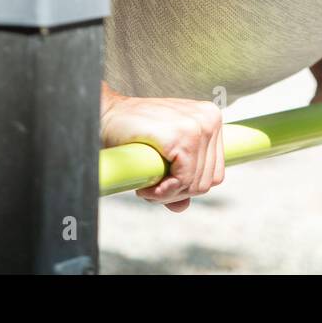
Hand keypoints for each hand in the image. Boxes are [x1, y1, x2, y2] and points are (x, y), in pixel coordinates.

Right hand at [99, 91, 225, 211]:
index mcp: (211, 119)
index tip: (163, 187)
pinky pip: (183, 179)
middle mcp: (210, 119)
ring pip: (195, 183)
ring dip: (168, 194)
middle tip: (151, 190)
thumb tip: (182, 207)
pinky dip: (164, 192)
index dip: (189, 187)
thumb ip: (178, 178)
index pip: (214, 171)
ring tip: (147, 188)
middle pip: (207, 180)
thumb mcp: (163, 155)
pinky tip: (146, 187)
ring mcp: (198, 126)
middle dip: (178, 193)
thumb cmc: (133, 133)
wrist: (106, 115)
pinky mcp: (182, 136)